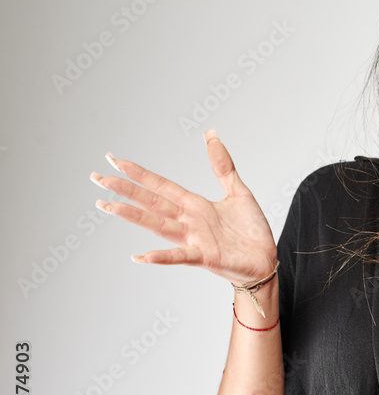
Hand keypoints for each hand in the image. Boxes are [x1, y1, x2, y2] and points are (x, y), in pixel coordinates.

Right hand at [90, 130, 277, 283]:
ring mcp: (194, 239)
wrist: (265, 258)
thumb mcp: (238, 191)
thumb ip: (222, 166)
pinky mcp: (205, 256)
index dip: (138, 173)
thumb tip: (211, 136)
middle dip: (124, 190)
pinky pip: (180, 256)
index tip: (115, 160)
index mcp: (195, 205)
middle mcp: (189, 221)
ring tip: (108, 207)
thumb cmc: (250, 230)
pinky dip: (161, 256)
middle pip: (151, 202)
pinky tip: (141, 256)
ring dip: (134, 216)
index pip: (160, 185)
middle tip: (97, 178)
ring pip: (158, 225)